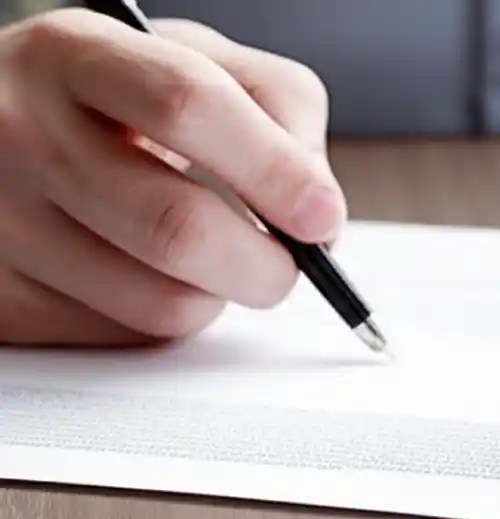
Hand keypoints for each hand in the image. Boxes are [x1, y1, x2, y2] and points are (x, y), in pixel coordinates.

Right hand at [0, 9, 343, 345]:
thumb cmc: (115, 98)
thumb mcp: (193, 60)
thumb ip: (277, 104)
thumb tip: (317, 203)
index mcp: (76, 54)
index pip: (188, 105)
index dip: (274, 170)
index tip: (322, 216)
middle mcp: (21, 132)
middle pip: (176, 227)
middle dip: (265, 264)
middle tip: (288, 264)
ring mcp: (1, 221)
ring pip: (160, 302)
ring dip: (217, 295)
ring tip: (206, 256)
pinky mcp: (2, 301)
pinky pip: (124, 337)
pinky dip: (163, 316)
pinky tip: (144, 272)